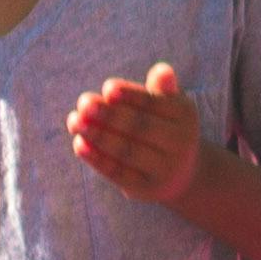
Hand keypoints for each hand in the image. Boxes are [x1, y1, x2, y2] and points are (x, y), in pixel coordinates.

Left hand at [67, 63, 214, 207]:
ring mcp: (164, 169)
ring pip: (126, 150)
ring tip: (74, 121)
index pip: (155, 104)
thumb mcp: (170, 107)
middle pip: (139, 127)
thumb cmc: (167, 129)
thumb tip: (162, 70)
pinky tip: (79, 144)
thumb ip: (162, 90)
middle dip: (108, 115)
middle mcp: (181, 143)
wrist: (182, 174)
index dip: (130, 96)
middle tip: (83, 104)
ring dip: (97, 135)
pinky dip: (96, 158)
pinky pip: (118, 172)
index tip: (107, 88)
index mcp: (186, 116)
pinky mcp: (146, 189)